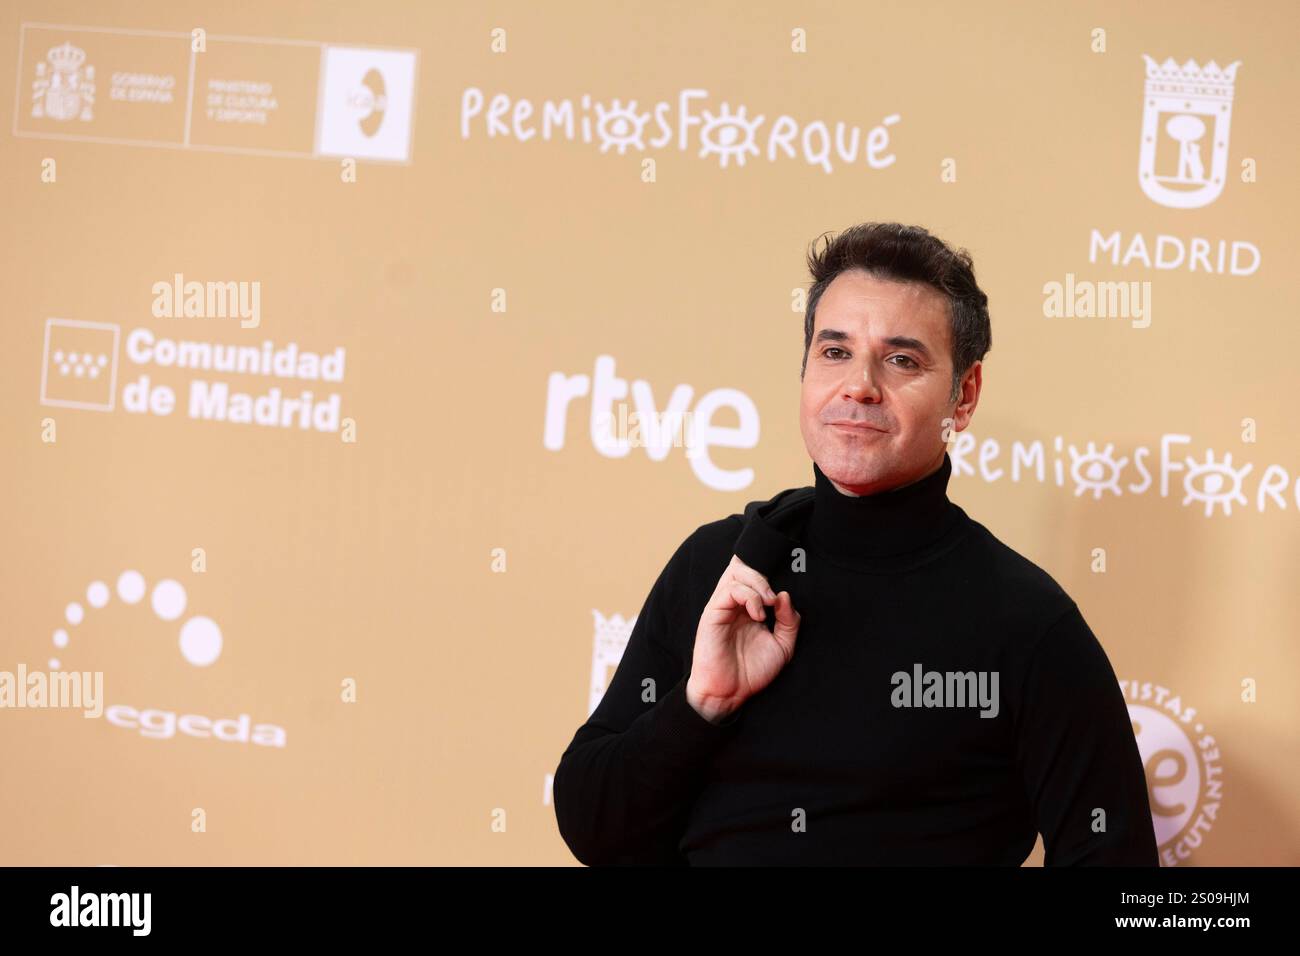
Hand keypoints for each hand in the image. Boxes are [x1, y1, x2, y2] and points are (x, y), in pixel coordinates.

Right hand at [686, 554, 800, 723]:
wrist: (730, 693)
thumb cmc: (752, 672)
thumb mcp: (783, 646)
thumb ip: (789, 621)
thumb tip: (785, 595)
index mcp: (749, 607)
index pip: (755, 574)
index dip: (770, 571)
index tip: (785, 589)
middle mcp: (735, 603)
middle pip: (744, 565)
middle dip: (764, 573)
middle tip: (775, 597)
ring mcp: (723, 606)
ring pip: (736, 572)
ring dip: (759, 583)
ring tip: (770, 602)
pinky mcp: (713, 613)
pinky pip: (730, 590)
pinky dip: (749, 597)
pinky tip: (758, 615)